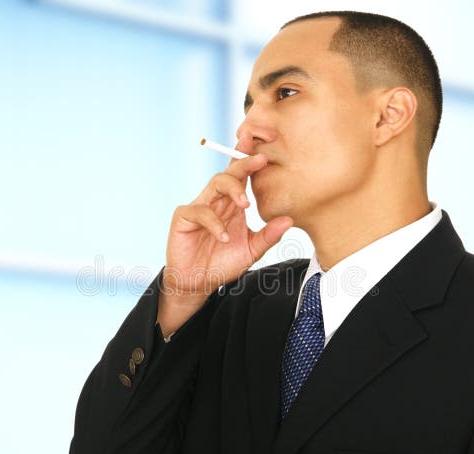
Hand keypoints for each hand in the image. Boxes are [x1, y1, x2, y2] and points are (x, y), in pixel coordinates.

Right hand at [162, 152, 292, 295]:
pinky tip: (224, 237)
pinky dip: (214, 223)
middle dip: (245, 163)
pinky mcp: (183, 217)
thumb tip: (289, 220)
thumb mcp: (251, 250)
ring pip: (215, 183)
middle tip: (261, 160)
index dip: (251, 160)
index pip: (242, 176)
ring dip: (233, 189)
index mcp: (232, 203)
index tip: (267, 150)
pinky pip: (200, 211)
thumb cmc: (223, 263)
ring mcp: (199, 206)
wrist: (199, 282)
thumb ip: (268, 236)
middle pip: (230, 172)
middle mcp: (216, 200)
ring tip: (245, 204)